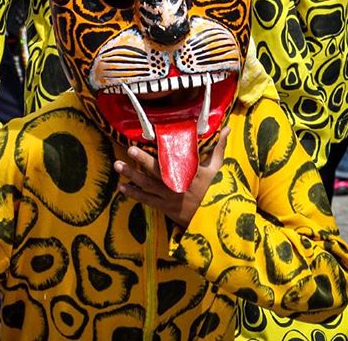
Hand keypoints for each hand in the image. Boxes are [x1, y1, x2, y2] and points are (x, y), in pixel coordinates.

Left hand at [114, 127, 229, 227]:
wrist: (215, 219)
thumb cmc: (216, 190)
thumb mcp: (218, 168)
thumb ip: (219, 146)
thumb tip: (229, 128)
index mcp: (189, 171)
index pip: (172, 158)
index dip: (161, 149)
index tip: (150, 139)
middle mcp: (176, 183)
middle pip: (156, 170)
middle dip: (141, 160)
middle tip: (128, 150)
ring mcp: (169, 196)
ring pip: (147, 185)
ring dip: (131, 175)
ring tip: (118, 166)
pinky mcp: (164, 207)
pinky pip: (147, 200)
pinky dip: (134, 194)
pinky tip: (122, 187)